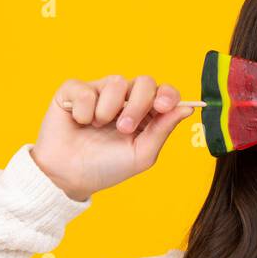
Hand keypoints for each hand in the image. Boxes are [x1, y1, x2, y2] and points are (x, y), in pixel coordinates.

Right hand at [31, 74, 193, 200]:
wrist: (69, 176)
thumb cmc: (106, 167)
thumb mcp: (141, 154)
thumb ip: (163, 130)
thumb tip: (187, 109)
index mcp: (145, 114)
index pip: (164, 92)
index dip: (167, 94)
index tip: (164, 106)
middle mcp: (125, 100)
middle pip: (145, 82)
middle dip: (138, 104)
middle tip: (124, 128)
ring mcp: (100, 92)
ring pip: (116, 82)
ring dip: (108, 109)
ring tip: (98, 126)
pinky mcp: (74, 91)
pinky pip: (85, 89)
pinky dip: (84, 110)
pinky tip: (79, 122)